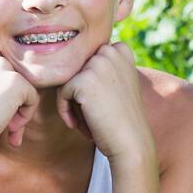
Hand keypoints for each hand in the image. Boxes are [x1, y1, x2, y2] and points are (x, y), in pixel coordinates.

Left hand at [56, 41, 154, 163]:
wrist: (131, 142)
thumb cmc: (122, 117)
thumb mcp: (118, 83)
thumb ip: (101, 68)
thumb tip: (67, 57)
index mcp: (120, 50)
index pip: (85, 61)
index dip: (88, 84)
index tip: (102, 102)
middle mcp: (110, 51)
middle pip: (75, 71)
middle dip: (79, 93)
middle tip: (95, 113)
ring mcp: (97, 64)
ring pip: (67, 82)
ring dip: (73, 103)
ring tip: (89, 119)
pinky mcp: (83, 80)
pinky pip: (61, 93)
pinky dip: (65, 111)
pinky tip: (79, 124)